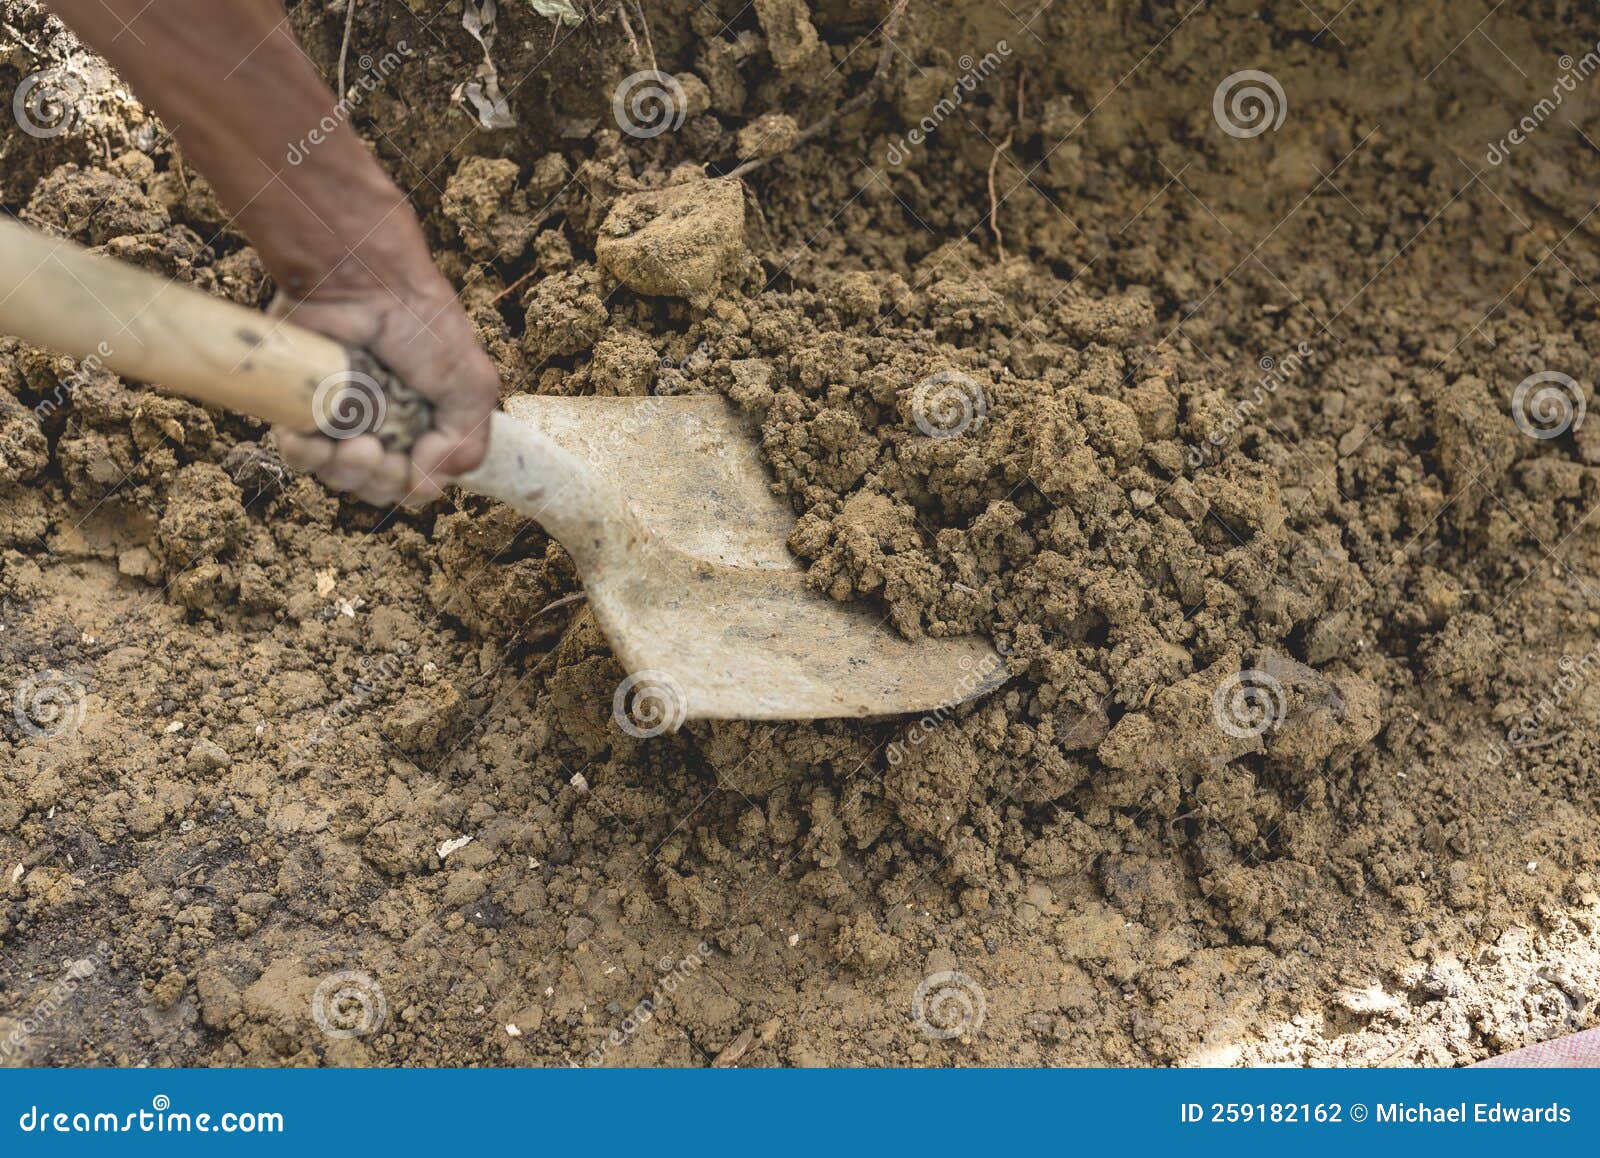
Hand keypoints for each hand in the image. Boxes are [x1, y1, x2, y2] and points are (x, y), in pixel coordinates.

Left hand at [271, 231, 499, 507]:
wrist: (363, 281)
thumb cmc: (421, 325)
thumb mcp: (471, 386)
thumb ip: (466, 442)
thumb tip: (428, 487)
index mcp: (425, 422)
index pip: (416, 481)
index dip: (413, 487)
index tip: (415, 468)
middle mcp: (383, 423)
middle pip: (376, 486)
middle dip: (379, 481)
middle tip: (377, 452)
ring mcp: (339, 416)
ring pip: (336, 475)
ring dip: (346, 471)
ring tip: (354, 444)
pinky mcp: (299, 404)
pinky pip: (296, 453)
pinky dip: (304, 456)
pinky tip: (315, 440)